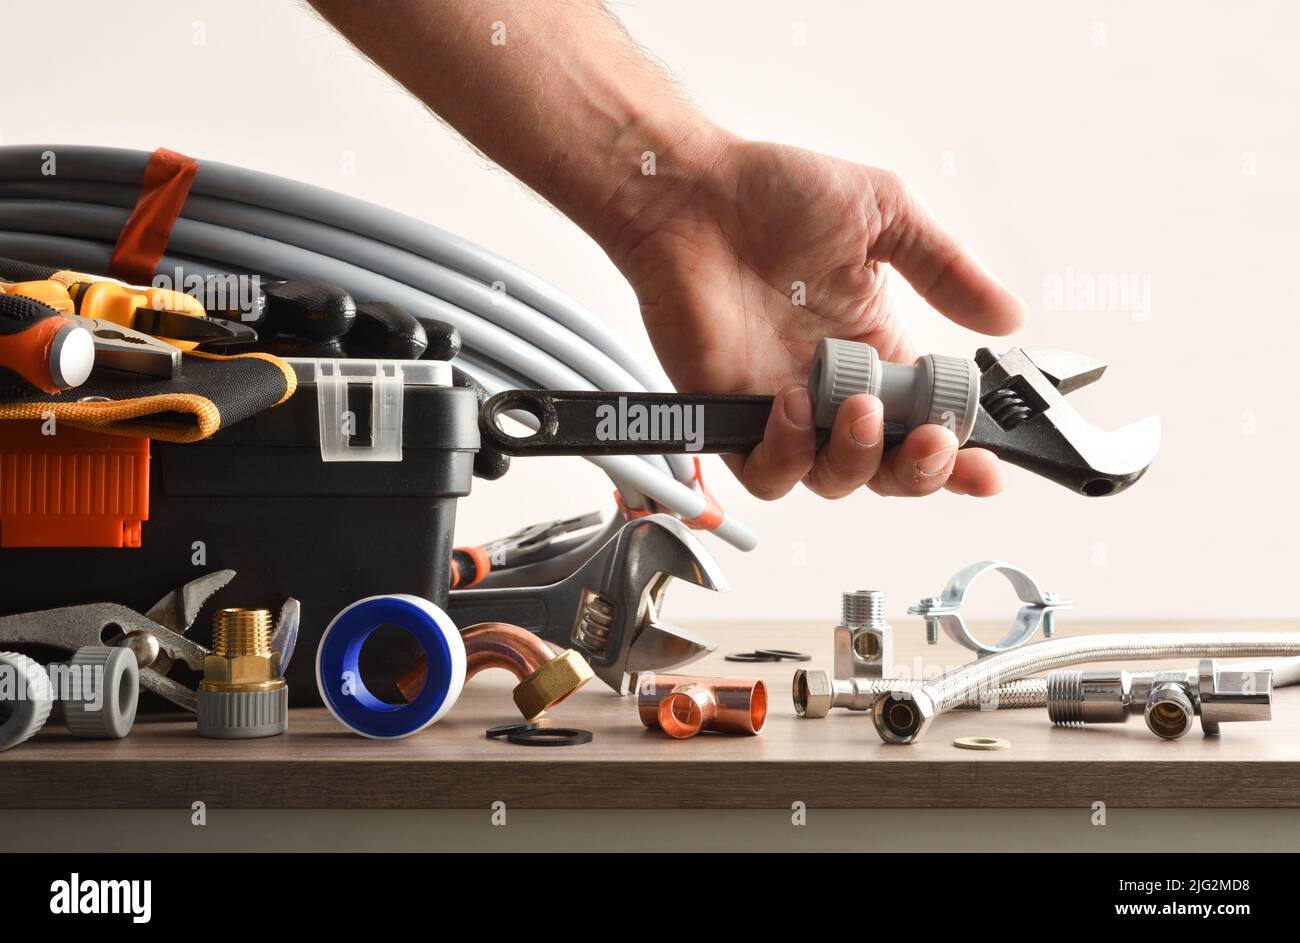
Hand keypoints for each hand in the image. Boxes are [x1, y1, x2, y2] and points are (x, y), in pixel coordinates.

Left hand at [611, 137, 1027, 499]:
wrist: (691, 193)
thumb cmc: (771, 195)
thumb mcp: (883, 217)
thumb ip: (945, 270)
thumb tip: (1008, 316)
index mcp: (878, 351)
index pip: (930, 423)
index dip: (962, 454)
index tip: (987, 464)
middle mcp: (835, 388)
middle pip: (889, 470)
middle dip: (921, 471)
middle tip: (929, 439)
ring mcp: (783, 406)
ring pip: (832, 480)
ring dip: (857, 460)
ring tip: (859, 409)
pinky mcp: (732, 415)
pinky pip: (765, 471)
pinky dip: (786, 455)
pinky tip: (793, 407)